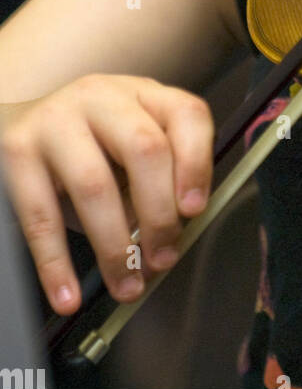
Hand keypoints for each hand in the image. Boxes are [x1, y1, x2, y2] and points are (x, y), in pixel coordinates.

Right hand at [0, 74, 213, 313]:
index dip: (196, 164)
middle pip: (145, 149)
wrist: (18, 122)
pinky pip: (41, 216)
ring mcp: (56, 120)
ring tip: (127, 285)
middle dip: (159, 214)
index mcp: (142, 93)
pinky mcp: (17, 151)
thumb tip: (170, 240)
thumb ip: (159, 179)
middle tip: (163, 259)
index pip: (186, 115)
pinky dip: (56, 264)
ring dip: (115, 247)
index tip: (194, 211)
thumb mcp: (131, 145)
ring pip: (94, 185)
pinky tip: (69, 295)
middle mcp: (102, 97)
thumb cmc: (90, 144)